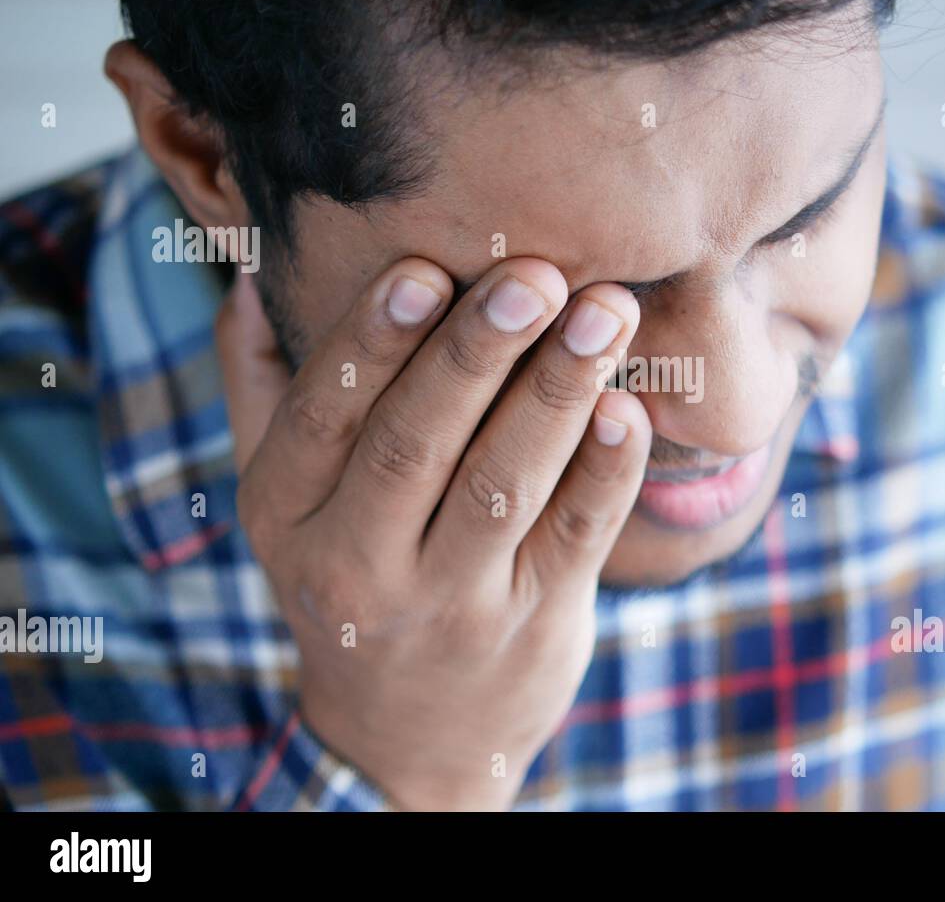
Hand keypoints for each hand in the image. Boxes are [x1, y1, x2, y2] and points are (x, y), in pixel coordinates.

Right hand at [215, 256, 648, 809]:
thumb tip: (256, 276)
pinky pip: (575, 535)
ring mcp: (451, 600)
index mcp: (285, 514)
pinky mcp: (534, 620)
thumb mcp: (284, 501)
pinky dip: (605, 471)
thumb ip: (266, 389)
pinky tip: (627, 409)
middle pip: (415, 445)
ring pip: (504, 484)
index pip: (323, 417)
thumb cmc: (349, 575)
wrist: (404, 736)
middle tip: (537, 275)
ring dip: (558, 392)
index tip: (424, 269)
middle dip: (478, 353)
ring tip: (606, 313)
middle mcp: (358, 564)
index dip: (372, 342)